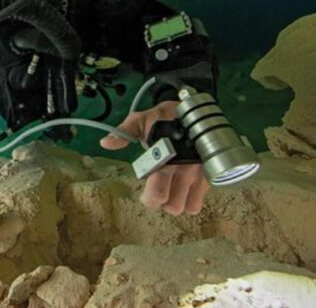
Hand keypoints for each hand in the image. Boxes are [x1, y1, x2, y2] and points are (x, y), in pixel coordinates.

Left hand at [100, 101, 209, 215]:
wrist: (195, 108)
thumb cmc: (164, 117)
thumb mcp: (141, 119)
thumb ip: (124, 132)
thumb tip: (105, 143)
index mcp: (165, 158)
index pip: (158, 196)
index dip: (149, 199)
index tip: (145, 191)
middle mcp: (184, 169)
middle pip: (173, 207)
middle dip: (163, 202)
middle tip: (160, 190)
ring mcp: (199, 173)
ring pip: (187, 207)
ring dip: (179, 202)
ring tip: (172, 191)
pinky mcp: (210, 174)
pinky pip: (200, 201)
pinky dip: (192, 199)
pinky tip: (185, 188)